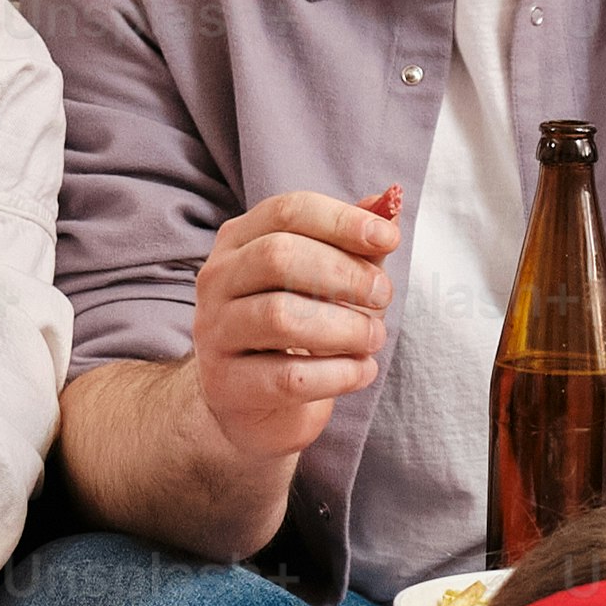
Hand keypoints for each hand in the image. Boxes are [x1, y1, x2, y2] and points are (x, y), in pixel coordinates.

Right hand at [184, 186, 403, 464]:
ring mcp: (215, 332)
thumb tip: (388, 204)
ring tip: (374, 337)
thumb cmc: (298, 325)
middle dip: (345, 273)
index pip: (287, 211)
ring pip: (281, 317)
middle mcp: (217, 279)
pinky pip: (289, 377)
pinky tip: (362, 370)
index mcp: (240, 239)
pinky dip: (340, 373)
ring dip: (346, 327)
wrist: (252, 400)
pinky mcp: (226, 385)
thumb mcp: (328, 277)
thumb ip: (355, 242)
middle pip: (278, 257)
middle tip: (383, 295)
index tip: (390, 238)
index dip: (343, 220)